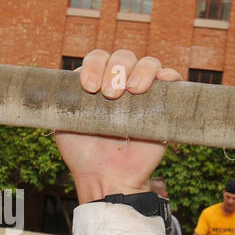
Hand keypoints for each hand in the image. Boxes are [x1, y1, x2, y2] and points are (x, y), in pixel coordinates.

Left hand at [57, 50, 181, 202]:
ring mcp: (145, 94)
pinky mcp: (164, 106)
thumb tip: (61, 79)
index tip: (89, 86)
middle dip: (115, 70)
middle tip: (109, 95)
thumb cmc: (82, 153)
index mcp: (98, 82)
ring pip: (148, 63)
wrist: (106, 177)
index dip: (94, 65)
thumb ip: (61, 97)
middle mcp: (121, 84)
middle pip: (123, 57)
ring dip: (140, 71)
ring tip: (132, 91)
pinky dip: (169, 75)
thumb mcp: (62, 121)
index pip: (98, 58)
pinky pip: (173, 80)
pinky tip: (161, 82)